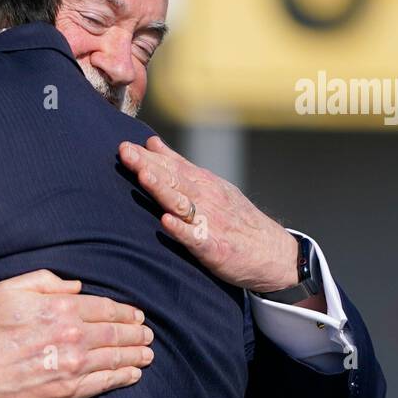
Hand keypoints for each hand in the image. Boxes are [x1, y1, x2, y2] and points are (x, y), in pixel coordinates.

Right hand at [0, 269, 153, 397]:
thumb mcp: (8, 290)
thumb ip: (45, 281)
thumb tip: (76, 286)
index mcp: (59, 309)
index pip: (104, 308)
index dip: (124, 311)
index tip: (136, 315)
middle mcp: (71, 337)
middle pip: (114, 333)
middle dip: (135, 333)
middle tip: (148, 334)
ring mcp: (72, 366)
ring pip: (114, 358)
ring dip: (135, 354)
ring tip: (147, 353)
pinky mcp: (67, 391)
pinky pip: (103, 383)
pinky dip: (122, 377)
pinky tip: (133, 374)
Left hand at [118, 135, 298, 293]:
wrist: (274, 254)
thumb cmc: (235, 219)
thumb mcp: (210, 186)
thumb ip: (179, 166)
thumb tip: (150, 143)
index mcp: (203, 184)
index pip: (171, 166)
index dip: (147, 156)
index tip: (124, 145)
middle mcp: (206, 199)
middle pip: (172, 179)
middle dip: (148, 165)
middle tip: (125, 152)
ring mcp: (211, 222)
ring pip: (181, 203)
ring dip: (162, 189)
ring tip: (143, 176)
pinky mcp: (215, 248)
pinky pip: (196, 238)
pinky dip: (181, 230)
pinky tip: (166, 222)